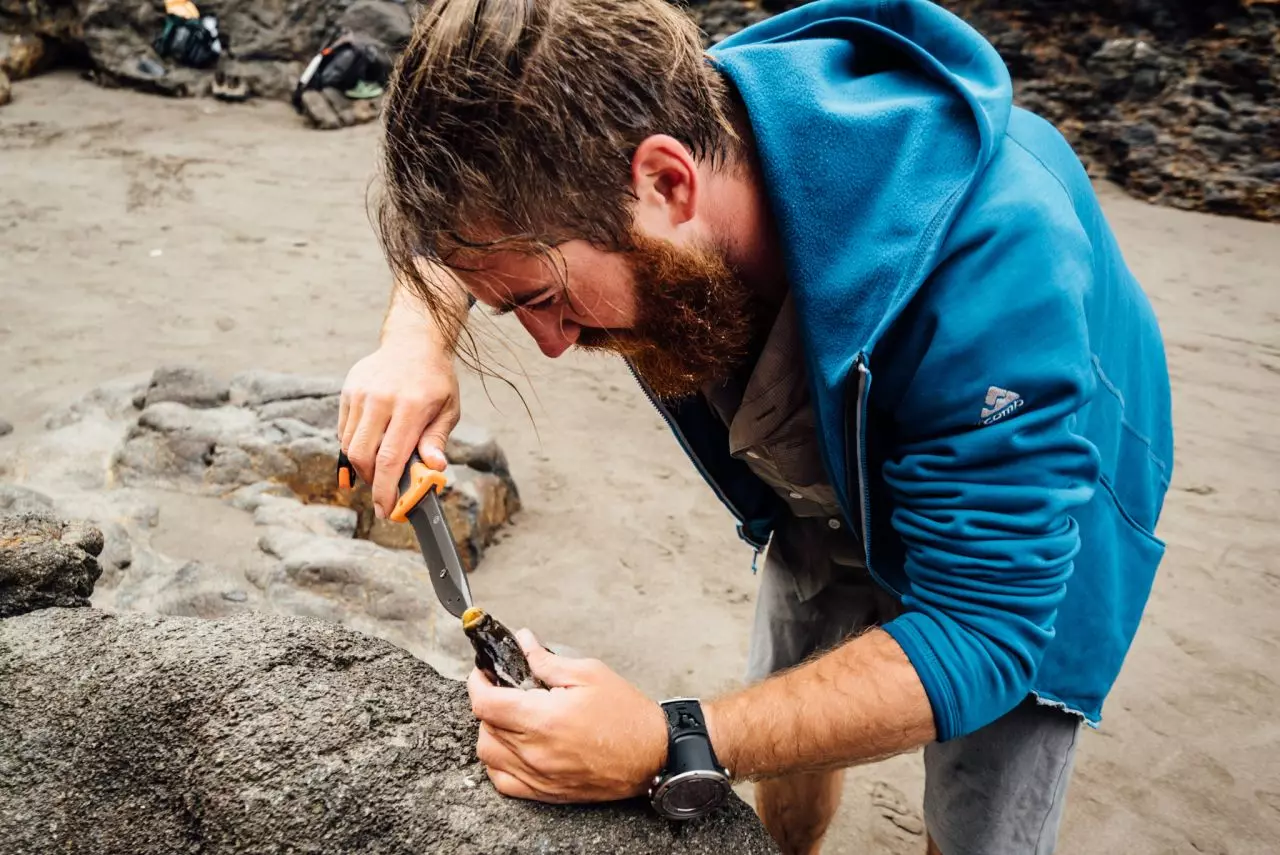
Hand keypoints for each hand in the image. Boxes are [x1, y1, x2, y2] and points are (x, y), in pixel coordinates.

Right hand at [338, 337, 458, 517]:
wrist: (414, 342)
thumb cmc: (435, 381)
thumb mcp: (449, 409)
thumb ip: (437, 440)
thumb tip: (434, 468)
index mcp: (411, 406)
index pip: (390, 458)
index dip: (385, 489)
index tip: (386, 510)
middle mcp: (382, 399)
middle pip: (363, 455)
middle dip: (371, 481)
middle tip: (384, 490)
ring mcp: (361, 394)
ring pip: (349, 445)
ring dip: (362, 466)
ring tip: (380, 468)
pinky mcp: (348, 391)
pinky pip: (344, 430)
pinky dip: (354, 447)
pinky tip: (371, 446)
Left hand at [468, 629, 668, 803]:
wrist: (653, 755)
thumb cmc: (627, 715)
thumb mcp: (589, 673)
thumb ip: (547, 660)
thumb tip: (523, 642)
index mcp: (544, 718)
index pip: (486, 703)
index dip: (478, 683)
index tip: (482, 673)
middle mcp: (536, 751)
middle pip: (484, 726)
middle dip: (488, 702)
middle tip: (503, 688)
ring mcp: (539, 775)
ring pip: (488, 755)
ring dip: (490, 731)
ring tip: (509, 716)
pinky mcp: (545, 792)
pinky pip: (503, 781)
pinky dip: (498, 763)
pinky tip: (513, 746)